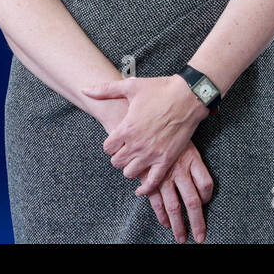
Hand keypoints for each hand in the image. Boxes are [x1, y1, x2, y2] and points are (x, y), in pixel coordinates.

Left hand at [83, 75, 209, 195]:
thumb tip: (85, 90)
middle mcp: (136, 144)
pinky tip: (141, 187)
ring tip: (134, 162)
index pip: (107, 147)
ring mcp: (151, 153)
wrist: (187, 96)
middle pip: (116, 162)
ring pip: (130, 173)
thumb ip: (105, 90)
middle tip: (125, 151)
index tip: (116, 142)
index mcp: (126, 128)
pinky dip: (145, 187)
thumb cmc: (160, 89)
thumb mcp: (130, 86)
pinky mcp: (166, 159)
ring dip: (129, 168)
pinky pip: (151, 182)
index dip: (110, 145)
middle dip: (118, 157)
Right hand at [145, 140, 213, 242]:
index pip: (206, 184)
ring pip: (174, 207)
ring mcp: (164, 176)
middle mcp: (180, 170)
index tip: (205, 203)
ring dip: (178, 225)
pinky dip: (161, 215)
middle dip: (197, 222)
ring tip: (181, 237)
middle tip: (200, 236)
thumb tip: (199, 177)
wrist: (139, 124)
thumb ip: (191, 158)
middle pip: (193, 201)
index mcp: (192, 159)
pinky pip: (157, 203)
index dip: (208, 197)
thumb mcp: (183, 139)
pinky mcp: (149, 180)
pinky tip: (165, 223)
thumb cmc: (164, 131)